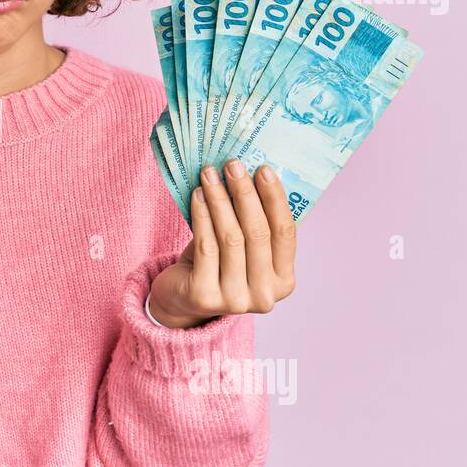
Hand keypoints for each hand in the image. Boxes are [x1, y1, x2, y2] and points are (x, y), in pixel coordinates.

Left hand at [147, 159, 296, 328]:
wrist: (181, 298)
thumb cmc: (217, 265)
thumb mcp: (243, 249)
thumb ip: (254, 223)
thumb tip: (252, 174)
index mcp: (283, 281)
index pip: (285, 233)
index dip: (275, 199)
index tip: (264, 169)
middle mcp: (264, 296)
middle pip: (258, 234)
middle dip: (245, 194)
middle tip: (233, 165)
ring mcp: (235, 300)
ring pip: (231, 238)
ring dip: (220, 200)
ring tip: (210, 174)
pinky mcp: (204, 296)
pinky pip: (206, 246)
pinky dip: (202, 216)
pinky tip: (198, 195)